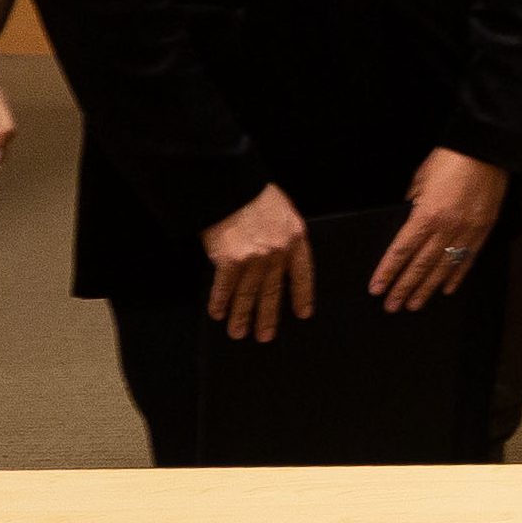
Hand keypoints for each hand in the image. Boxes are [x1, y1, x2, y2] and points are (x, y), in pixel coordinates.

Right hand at [203, 184, 315, 342]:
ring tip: (239, 333)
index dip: (302, 295)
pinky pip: (224, 288)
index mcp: (296, 238)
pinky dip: (220, 302)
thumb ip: (284, 235)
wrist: (229, 185)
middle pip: (273, 292)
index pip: (302, 274)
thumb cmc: (254, 194)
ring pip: (248, 295)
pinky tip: (218, 314)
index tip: (303, 314)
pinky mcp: (229, 261)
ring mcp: (254, 259)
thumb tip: (281, 258)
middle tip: (266, 337)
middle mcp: (277, 253)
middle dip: (268, 317)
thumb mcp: (283, 211)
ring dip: (242, 317)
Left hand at [372, 147, 506, 310]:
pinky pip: (468, 259)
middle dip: (404, 287)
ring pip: (443, 267)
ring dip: (427, 288)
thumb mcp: (419, 180)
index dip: (388, 272)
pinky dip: (457, 275)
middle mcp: (446, 229)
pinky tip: (447, 289)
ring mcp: (467, 232)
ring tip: (414, 305)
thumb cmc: (448, 160)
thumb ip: (413, 206)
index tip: (376, 289)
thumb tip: (409, 223)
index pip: (401, 251)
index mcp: (426, 215)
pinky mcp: (483, 230)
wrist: (485, 151)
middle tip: (392, 306)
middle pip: (421, 265)